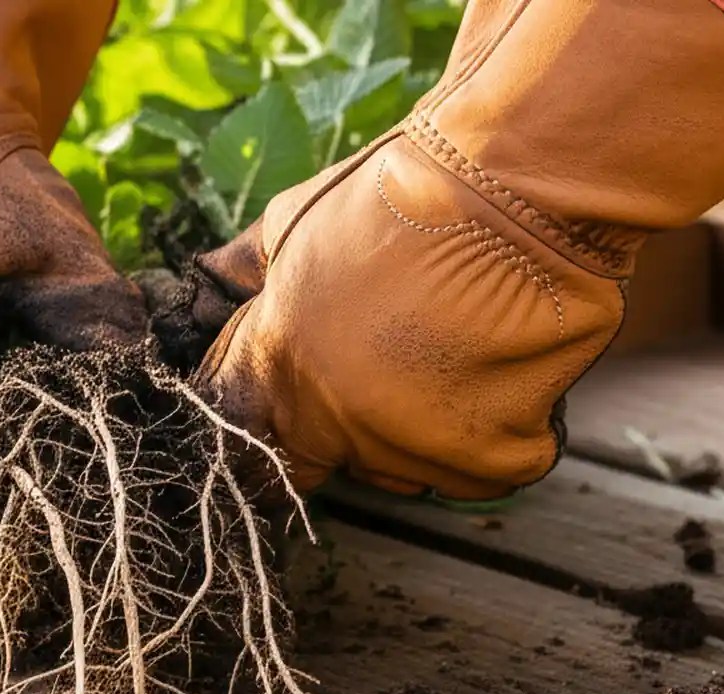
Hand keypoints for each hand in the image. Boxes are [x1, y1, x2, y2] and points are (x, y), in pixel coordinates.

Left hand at [189, 137, 621, 499]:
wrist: (517, 193)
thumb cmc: (404, 194)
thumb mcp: (296, 217)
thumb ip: (247, 268)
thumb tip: (205, 278)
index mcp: (278, 364)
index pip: (242, 432)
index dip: (264, 418)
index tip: (292, 400)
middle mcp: (335, 420)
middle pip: (326, 454)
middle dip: (345, 417)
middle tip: (389, 355)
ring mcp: (410, 449)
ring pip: (403, 465)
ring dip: (418, 427)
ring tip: (452, 348)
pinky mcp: (486, 464)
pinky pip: (479, 469)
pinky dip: (495, 432)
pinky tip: (502, 367)